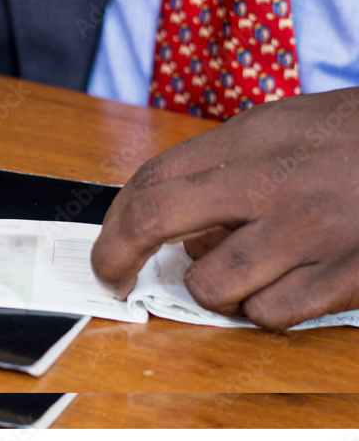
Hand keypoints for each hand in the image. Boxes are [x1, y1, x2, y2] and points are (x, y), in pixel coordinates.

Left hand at [91, 88, 358, 328]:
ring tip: (245, 265)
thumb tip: (161, 221)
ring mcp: (313, 230)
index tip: (106, 247)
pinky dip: (263, 308)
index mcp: (255, 135)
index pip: (152, 178)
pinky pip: (267, 314)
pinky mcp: (349, 276)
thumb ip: (223, 167)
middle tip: (112, 278)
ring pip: (210, 283)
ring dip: (211, 286)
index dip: (115, 220)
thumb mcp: (286, 126)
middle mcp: (276, 180)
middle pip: (157, 219)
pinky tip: (290, 282)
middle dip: (117, 255)